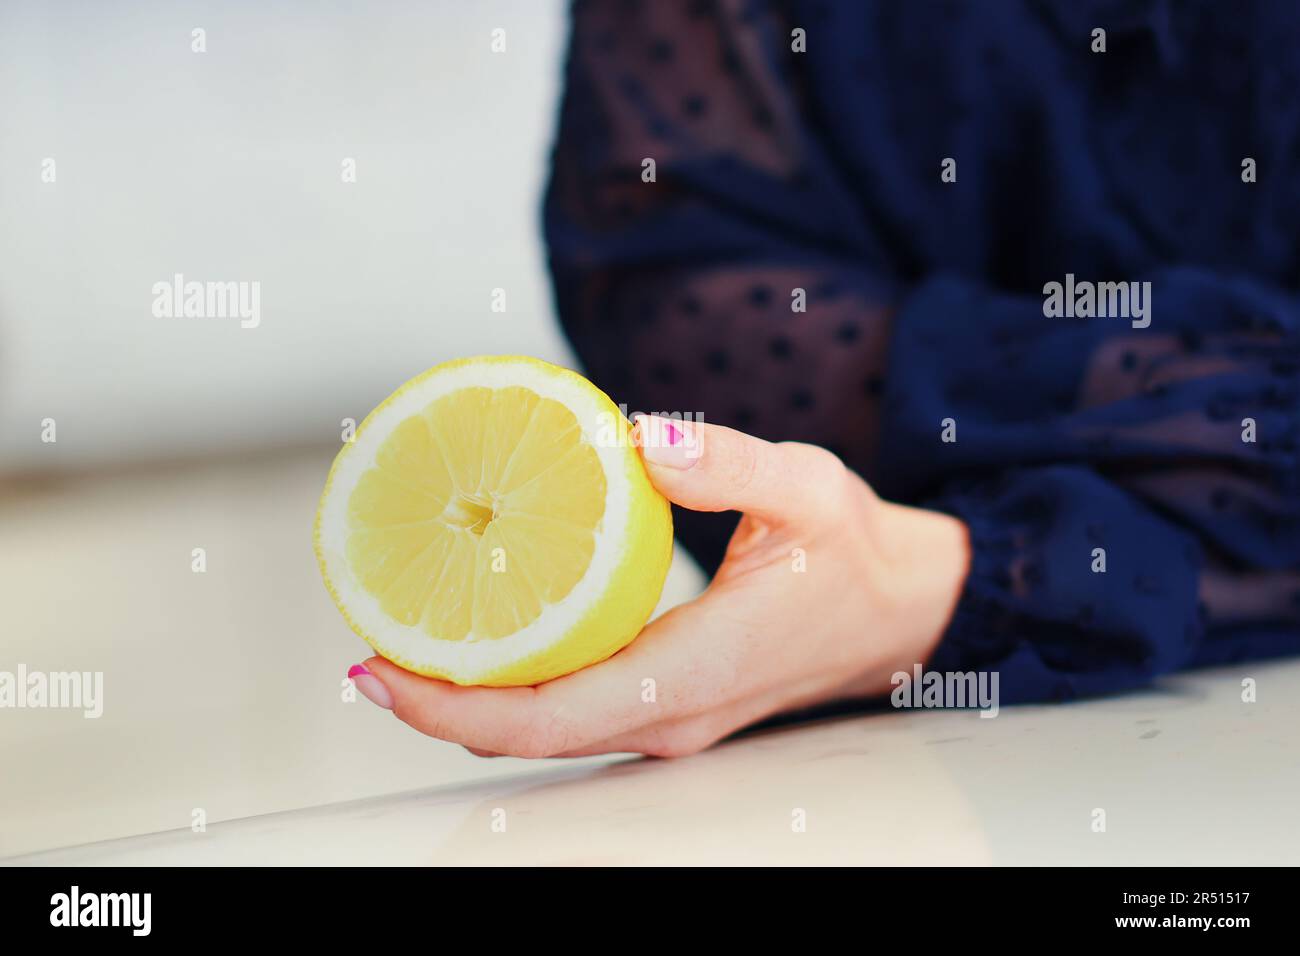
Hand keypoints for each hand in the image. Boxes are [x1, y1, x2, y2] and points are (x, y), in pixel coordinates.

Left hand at [354, 416, 970, 757]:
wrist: (904, 610)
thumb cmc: (857, 554)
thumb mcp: (806, 487)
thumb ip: (726, 462)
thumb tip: (638, 436)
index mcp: (698, 672)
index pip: (554, 716)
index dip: (455, 707)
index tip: (377, 672)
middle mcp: (674, 716)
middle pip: (531, 736)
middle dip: (439, 707)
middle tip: (364, 651)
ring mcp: (671, 720)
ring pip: (549, 730)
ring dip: (471, 700)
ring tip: (404, 644)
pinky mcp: (669, 704)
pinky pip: (574, 710)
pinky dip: (514, 687)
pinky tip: (482, 642)